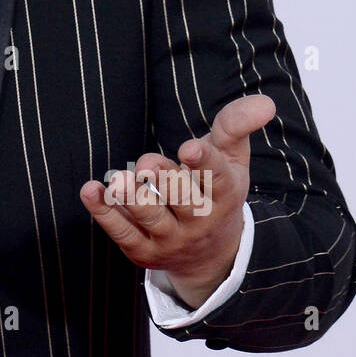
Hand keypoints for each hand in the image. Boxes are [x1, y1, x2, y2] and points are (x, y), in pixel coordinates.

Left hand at [78, 94, 276, 308]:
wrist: (212, 254)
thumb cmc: (216, 191)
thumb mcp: (232, 158)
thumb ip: (237, 126)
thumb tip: (265, 102)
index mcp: (224, 192)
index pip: (216, 177)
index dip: (203, 162)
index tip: (188, 148)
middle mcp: (199, 219)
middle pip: (182, 198)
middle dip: (164, 180)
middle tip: (146, 165)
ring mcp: (172, 238)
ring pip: (151, 218)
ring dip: (132, 199)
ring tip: (117, 181)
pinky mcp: (144, 251)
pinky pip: (123, 233)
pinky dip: (104, 213)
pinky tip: (90, 191)